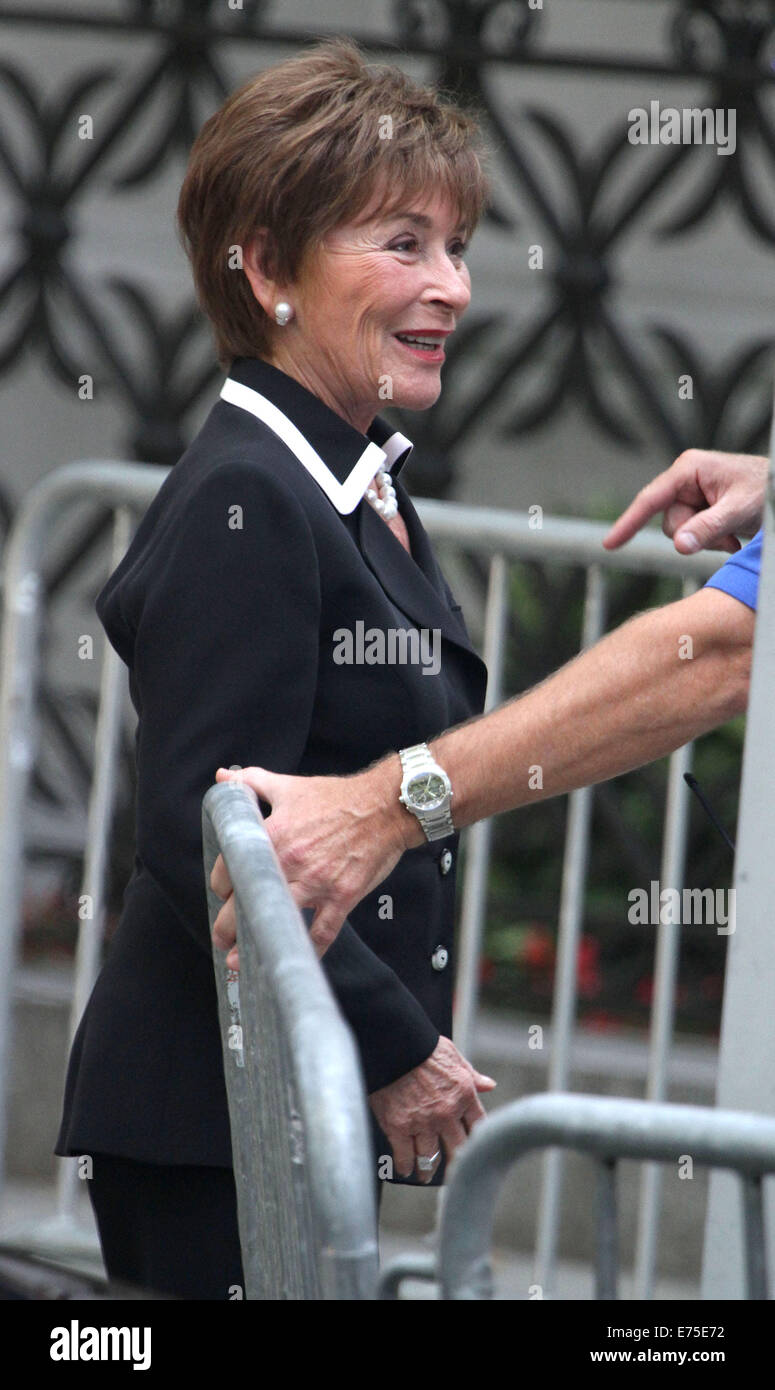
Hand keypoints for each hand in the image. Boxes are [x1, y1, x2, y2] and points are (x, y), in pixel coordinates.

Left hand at [210, 759, 417, 960]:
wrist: (384, 806)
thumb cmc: (338, 798)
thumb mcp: (289, 786)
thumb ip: (250, 782)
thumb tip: (223, 778)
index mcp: (273, 834)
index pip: (231, 867)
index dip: (222, 883)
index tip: (223, 892)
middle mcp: (290, 862)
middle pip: (247, 901)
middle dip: (227, 925)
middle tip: (221, 936)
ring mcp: (317, 882)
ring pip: (278, 920)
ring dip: (253, 944)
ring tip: (237, 961)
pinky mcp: (341, 896)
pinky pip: (323, 932)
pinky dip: (310, 948)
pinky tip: (296, 958)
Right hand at [369, 1036, 495, 1182]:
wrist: (393, 1043)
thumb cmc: (423, 1046)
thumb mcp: (454, 1057)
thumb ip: (472, 1075)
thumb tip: (489, 1085)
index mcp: (464, 1095)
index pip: (478, 1128)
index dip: (476, 1141)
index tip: (472, 1150)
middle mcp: (446, 1113)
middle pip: (457, 1149)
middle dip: (455, 1163)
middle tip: (451, 1173)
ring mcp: (422, 1122)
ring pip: (429, 1157)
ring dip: (427, 1170)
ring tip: (424, 1175)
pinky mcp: (398, 1126)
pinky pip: (404, 1156)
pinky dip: (405, 1165)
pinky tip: (405, 1168)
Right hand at [603, 449, 768, 554]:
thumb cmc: (766, 489)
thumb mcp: (739, 509)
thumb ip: (708, 527)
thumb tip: (679, 545)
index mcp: (690, 468)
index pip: (651, 499)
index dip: (629, 523)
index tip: (609, 544)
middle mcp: (686, 479)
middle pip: (670, 522)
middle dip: (695, 535)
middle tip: (726, 535)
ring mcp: (692, 494)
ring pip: (681, 532)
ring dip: (706, 540)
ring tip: (732, 535)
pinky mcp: (699, 508)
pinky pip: (692, 534)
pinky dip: (711, 541)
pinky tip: (730, 535)